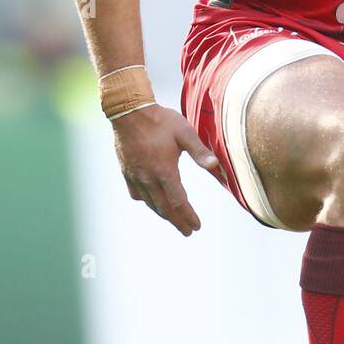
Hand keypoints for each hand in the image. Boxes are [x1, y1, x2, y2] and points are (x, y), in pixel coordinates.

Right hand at [112, 103, 225, 235]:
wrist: (128, 112)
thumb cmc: (160, 120)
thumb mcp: (184, 132)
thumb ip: (200, 151)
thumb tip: (216, 166)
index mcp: (165, 171)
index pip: (179, 202)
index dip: (188, 216)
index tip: (196, 226)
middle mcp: (148, 178)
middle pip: (165, 208)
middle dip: (178, 222)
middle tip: (188, 231)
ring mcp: (135, 176)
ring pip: (150, 203)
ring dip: (164, 214)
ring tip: (174, 220)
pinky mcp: (126, 172)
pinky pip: (136, 194)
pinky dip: (147, 201)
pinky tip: (151, 201)